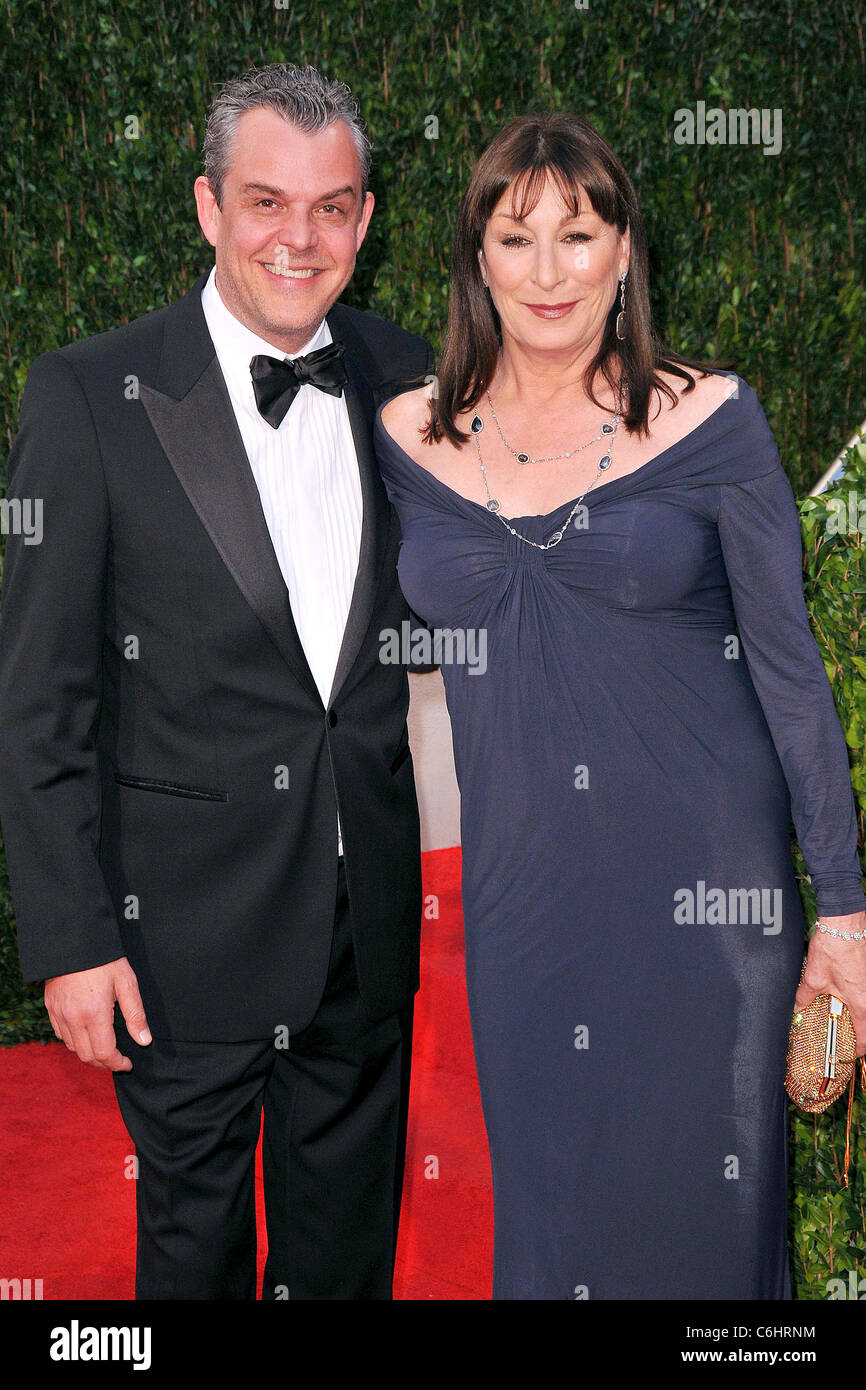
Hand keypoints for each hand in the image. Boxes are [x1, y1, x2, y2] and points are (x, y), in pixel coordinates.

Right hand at [44, 956, 151, 1070]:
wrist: (75, 941)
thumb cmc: (105, 960)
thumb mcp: (127, 983)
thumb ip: (135, 1014)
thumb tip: (144, 1040)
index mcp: (94, 1014)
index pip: (104, 1053)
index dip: (117, 1064)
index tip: (127, 1063)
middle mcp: (73, 1018)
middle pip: (87, 1055)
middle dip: (104, 1063)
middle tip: (118, 1059)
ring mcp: (59, 1014)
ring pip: (72, 1048)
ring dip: (89, 1053)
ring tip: (104, 1048)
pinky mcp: (50, 1007)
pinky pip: (61, 1034)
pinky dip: (74, 1041)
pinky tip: (86, 1034)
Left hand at [794, 913, 865, 1057]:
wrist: (844, 923)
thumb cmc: (834, 948)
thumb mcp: (813, 977)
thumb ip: (804, 996)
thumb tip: (797, 1007)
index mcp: (861, 1004)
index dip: (858, 1050)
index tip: (848, 1054)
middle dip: (856, 1032)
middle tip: (843, 1038)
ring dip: (856, 1015)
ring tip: (839, 1017)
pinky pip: (864, 995)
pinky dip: (856, 1000)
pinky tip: (842, 996)